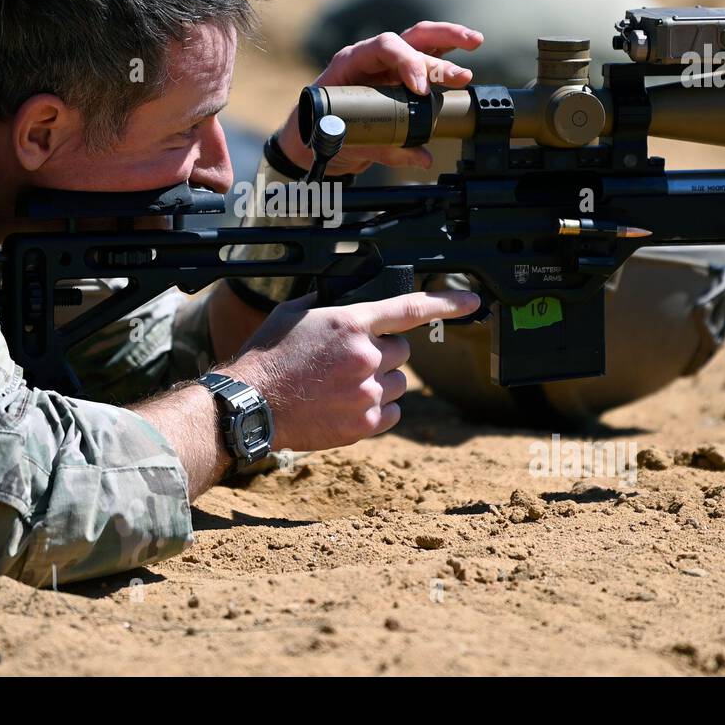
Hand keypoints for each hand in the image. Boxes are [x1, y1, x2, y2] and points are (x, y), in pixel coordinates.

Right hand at [224, 289, 479, 450]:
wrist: (250, 404)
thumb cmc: (267, 355)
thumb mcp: (294, 314)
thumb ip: (330, 304)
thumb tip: (350, 299)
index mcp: (351, 323)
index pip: (412, 308)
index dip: (448, 303)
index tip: (474, 303)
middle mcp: (365, 356)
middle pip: (403, 351)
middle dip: (383, 352)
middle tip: (350, 359)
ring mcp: (366, 393)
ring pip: (399, 383)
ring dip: (380, 380)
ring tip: (342, 384)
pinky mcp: (363, 424)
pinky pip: (392, 412)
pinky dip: (379, 408)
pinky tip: (349, 404)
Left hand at [274, 21, 483, 175]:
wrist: (312, 138)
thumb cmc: (319, 131)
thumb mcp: (344, 140)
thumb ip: (380, 148)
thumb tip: (420, 157)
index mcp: (351, 63)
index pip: (384, 47)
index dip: (407, 63)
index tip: (421, 90)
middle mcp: (372, 60)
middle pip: (409, 39)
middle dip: (440, 45)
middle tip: (463, 65)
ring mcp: (387, 67)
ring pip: (421, 43)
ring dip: (450, 41)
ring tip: (475, 41)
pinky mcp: (399, 81)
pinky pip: (425, 61)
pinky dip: (446, 56)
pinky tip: (468, 50)